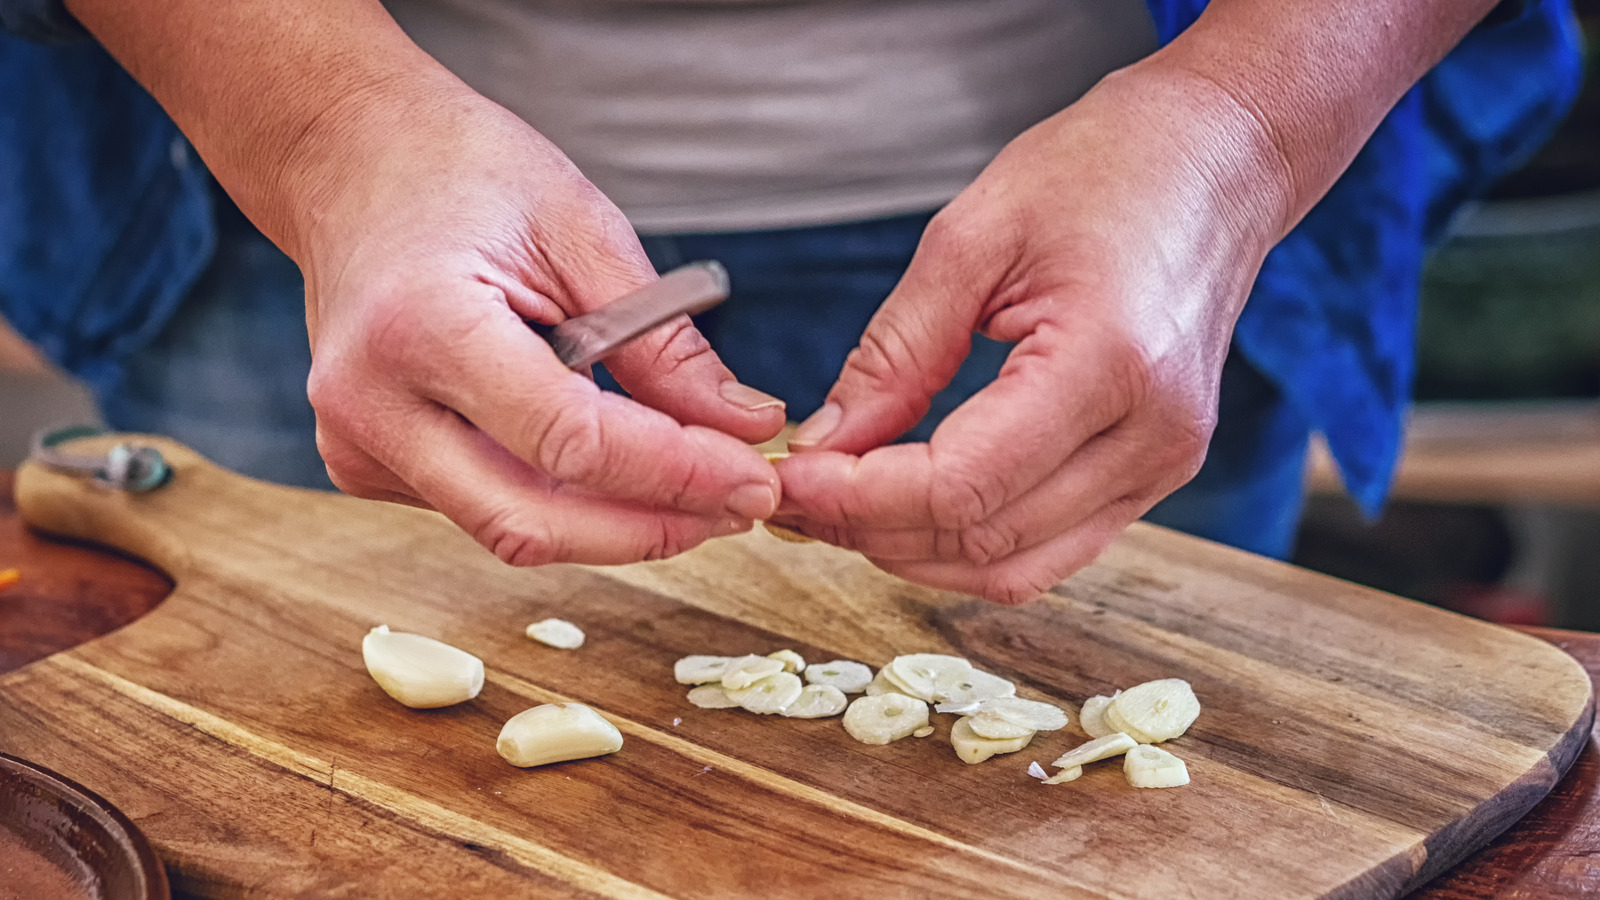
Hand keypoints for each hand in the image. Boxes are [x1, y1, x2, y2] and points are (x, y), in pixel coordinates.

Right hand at [293, 79, 785, 564]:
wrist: (346, 162)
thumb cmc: (458, 173)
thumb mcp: (581, 230)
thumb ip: (662, 343)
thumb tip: (745, 428)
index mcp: (420, 327)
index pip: (568, 443)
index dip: (675, 474)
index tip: (755, 476)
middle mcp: (372, 403)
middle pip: (531, 522)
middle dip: (650, 528)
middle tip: (738, 505)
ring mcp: (358, 444)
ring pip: (512, 527)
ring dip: (616, 523)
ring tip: (700, 488)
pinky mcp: (367, 464)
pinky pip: (486, 506)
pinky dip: (564, 501)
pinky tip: (618, 466)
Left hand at [769, 64, 1293, 602]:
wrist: (1216, 158)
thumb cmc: (1107, 168)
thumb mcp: (972, 236)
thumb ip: (895, 353)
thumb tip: (827, 445)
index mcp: (1109, 361)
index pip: (961, 487)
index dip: (860, 499)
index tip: (790, 478)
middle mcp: (1152, 434)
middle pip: (982, 539)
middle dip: (870, 530)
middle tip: (794, 493)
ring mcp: (1165, 464)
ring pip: (1014, 567)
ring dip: (915, 551)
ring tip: (841, 505)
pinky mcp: (1157, 473)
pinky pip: (1050, 549)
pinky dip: (969, 544)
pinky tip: (911, 506)